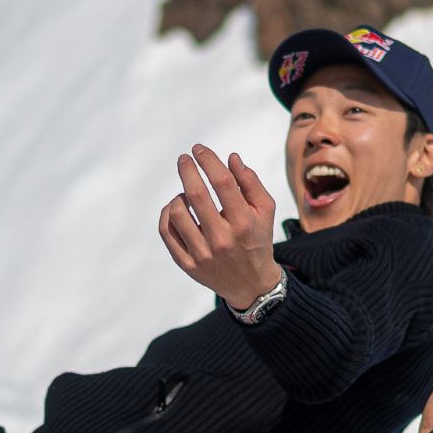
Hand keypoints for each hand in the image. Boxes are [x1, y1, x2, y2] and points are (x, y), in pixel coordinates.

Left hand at [159, 145, 283, 310]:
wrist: (251, 284)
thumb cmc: (257, 238)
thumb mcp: (265, 210)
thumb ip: (250, 182)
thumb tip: (231, 158)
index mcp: (243, 223)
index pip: (222, 183)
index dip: (207, 161)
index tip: (198, 149)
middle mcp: (222, 239)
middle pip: (196, 196)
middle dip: (187, 171)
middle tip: (184, 159)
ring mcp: (202, 254)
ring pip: (177, 214)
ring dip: (178, 196)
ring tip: (186, 193)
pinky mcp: (188, 265)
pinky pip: (167, 233)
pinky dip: (167, 215)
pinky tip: (176, 209)